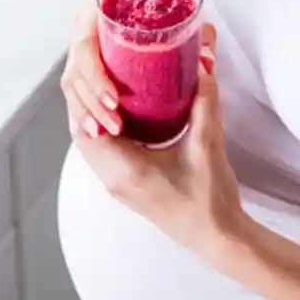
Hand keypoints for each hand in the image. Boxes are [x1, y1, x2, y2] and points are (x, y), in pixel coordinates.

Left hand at [61, 11, 247, 257]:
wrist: (219, 238)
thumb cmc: (211, 199)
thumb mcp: (208, 144)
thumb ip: (204, 100)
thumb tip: (202, 61)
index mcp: (124, 169)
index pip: (85, 126)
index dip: (87, 96)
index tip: (101, 72)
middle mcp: (112, 178)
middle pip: (80, 132)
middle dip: (85, 100)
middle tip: (101, 73)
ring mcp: (116, 184)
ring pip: (88, 143)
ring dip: (92, 115)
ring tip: (108, 87)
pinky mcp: (125, 186)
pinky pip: (102, 152)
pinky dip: (104, 129)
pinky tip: (122, 113)